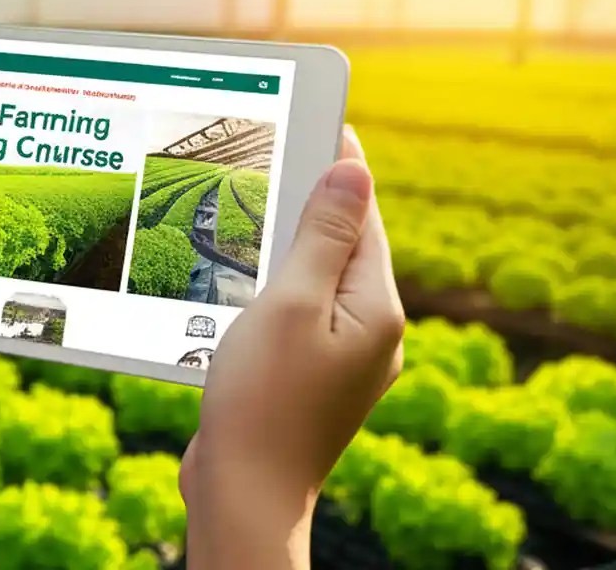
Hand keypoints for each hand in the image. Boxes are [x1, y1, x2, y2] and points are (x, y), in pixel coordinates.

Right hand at [181, 126, 404, 567]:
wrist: (243, 495)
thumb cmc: (263, 402)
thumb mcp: (292, 305)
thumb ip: (322, 237)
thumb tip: (354, 171)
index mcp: (379, 311)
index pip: (364, 219)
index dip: (340, 168)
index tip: (318, 121)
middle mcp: (372, 335)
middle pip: (342, 248)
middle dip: (307, 206)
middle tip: (270, 159)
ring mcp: (343, 362)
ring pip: (316, 283)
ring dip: (285, 249)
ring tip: (246, 213)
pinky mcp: (309, 380)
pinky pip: (297, 316)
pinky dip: (272, 291)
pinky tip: (237, 282)